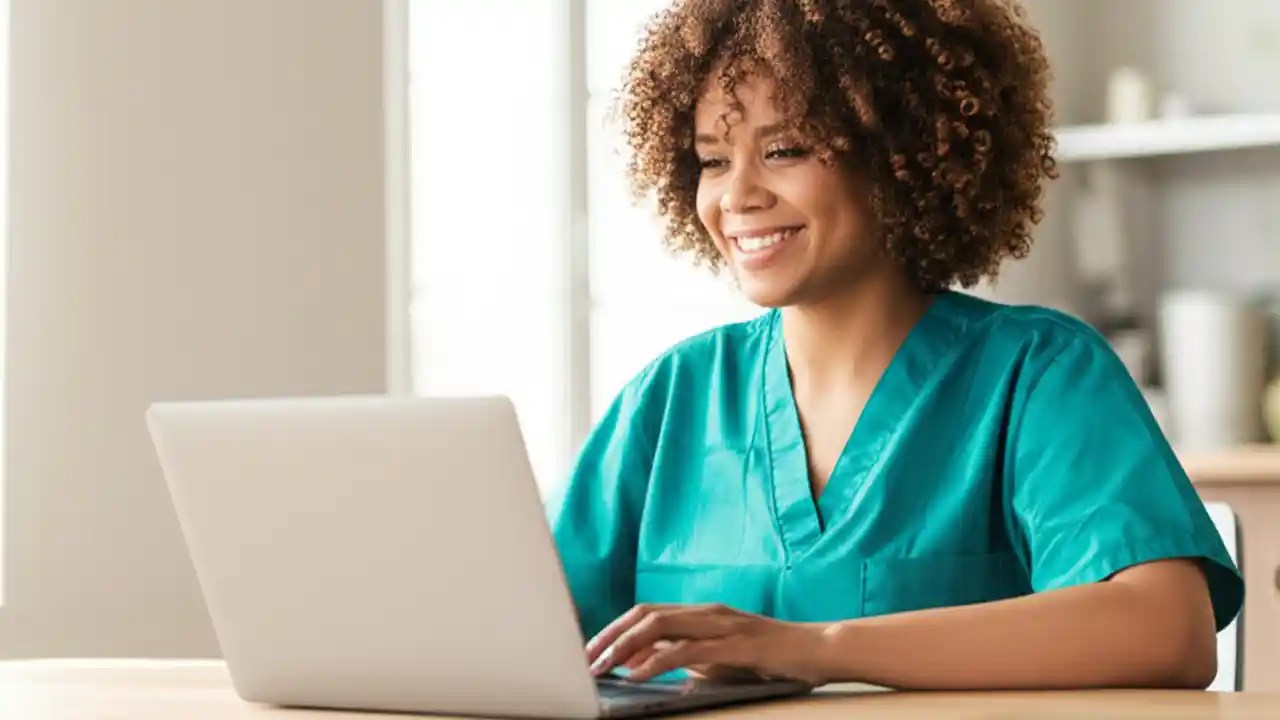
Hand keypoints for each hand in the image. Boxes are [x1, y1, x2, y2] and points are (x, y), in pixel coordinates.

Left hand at [584, 603, 830, 684]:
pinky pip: (687, 650)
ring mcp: (721, 625)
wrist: (819, 649)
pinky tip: (639, 675)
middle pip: (644, 614)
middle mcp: (706, 612)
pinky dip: (657, 662)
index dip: (614, 629)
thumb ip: (685, 658)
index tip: (591, 650)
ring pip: (659, 626)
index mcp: (701, 613)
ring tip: (603, 668)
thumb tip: (644, 667)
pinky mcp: (735, 644)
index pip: (646, 613)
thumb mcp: (720, 659)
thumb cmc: (771, 658)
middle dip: (609, 636)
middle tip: (586, 660)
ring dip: (624, 647)